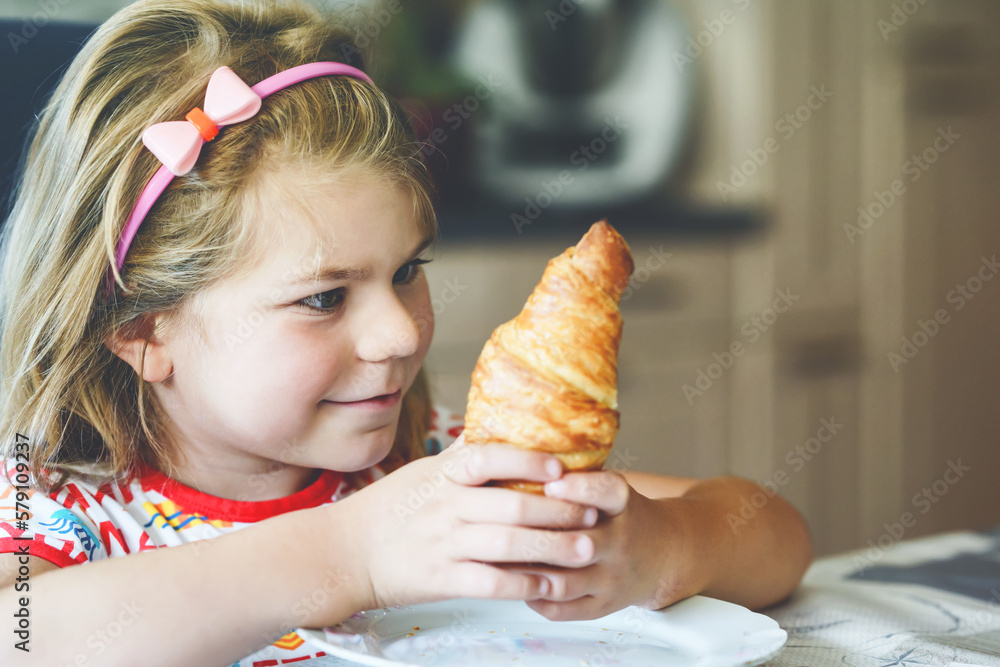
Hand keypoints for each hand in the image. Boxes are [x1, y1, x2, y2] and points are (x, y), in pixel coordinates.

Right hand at [343, 433, 603, 610]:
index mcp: (443, 475)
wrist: (345, 553)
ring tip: (586, 548)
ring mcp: (443, 544)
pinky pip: (489, 582)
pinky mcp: (441, 580)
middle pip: (511, 505)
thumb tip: (499, 419)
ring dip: (552, 548)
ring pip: (507, 544)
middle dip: (558, 510)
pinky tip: (548, 584)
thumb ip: (464, 453)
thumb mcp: (424, 471)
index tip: (562, 467)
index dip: (528, 461)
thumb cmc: (391, 508)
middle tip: (592, 514)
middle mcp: (445, 506)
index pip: (488, 457)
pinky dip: (522, 584)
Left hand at [499, 470, 698, 620]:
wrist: (664, 554)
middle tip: (499, 528)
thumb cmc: (621, 513)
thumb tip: (515, 454)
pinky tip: (514, 583)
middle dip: (539, 538)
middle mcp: (621, 542)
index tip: (550, 483)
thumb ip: (575, 476)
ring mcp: (612, 578)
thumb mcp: (610, 487)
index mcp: (623, 504)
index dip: (579, 488)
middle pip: (580, 544)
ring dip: (528, 573)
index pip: (607, 492)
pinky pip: (563, 610)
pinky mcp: (602, 606)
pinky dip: (534, 599)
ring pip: (564, 582)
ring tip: (496, 561)